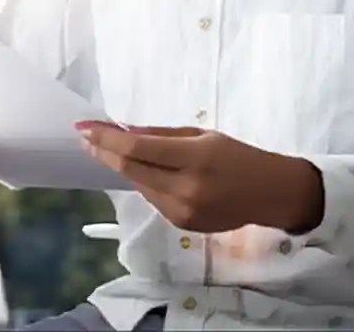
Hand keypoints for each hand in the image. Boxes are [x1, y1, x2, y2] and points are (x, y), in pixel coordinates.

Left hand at [77, 121, 323, 233]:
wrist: (270, 194)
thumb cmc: (238, 156)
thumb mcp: (203, 135)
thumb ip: (162, 135)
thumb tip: (124, 131)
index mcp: (194, 159)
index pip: (137, 149)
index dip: (106, 138)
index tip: (83, 127)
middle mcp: (185, 189)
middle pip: (130, 170)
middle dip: (103, 152)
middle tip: (86, 137)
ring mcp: (182, 211)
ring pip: (138, 186)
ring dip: (122, 167)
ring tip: (109, 150)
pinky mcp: (182, 225)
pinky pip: (152, 199)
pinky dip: (143, 183)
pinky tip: (142, 171)